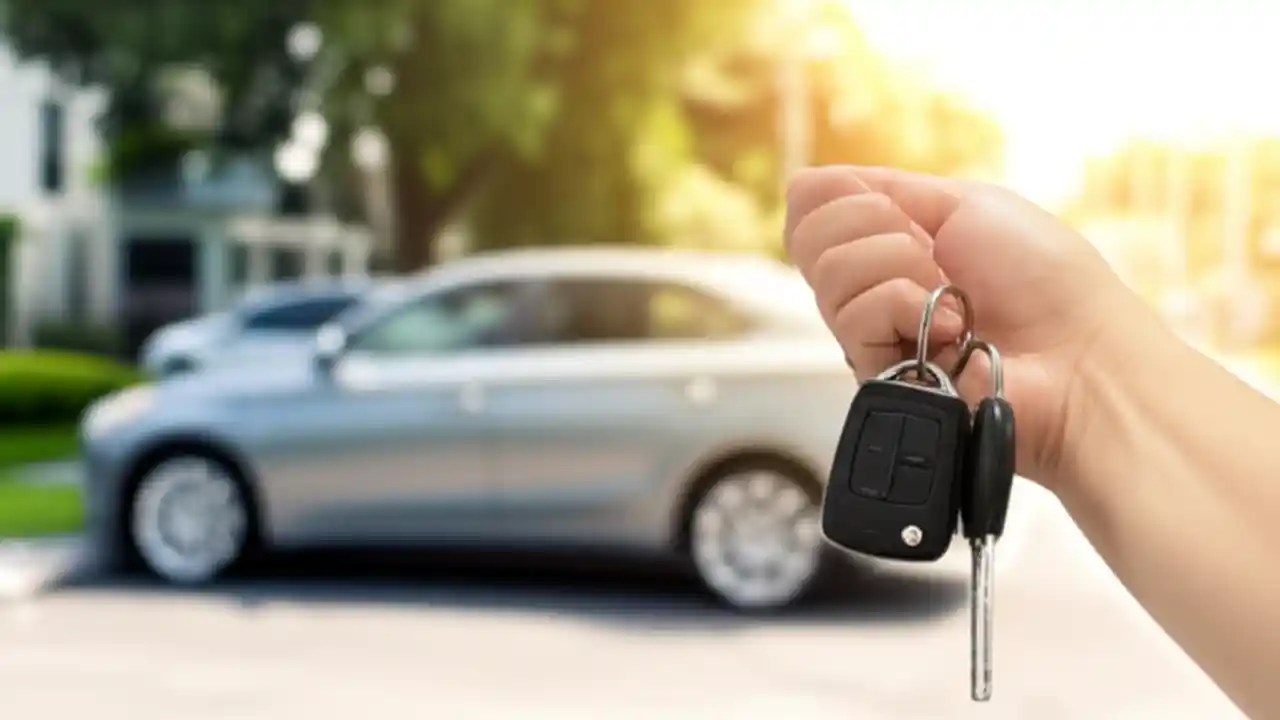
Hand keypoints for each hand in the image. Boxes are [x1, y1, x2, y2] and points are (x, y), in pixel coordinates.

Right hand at [785, 166, 1148, 485]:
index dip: (844, 198)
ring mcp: (870, 332)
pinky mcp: (872, 373)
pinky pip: (851, 316)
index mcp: (891, 241)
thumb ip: (882, 188)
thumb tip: (804, 181)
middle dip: (874, 226)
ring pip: (828, 273)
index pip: (812, 209)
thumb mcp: (965, 201)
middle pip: (809, 237)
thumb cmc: (1044, 278)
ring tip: (949, 297)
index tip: (900, 211)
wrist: (1077, 351)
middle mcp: (871, 287)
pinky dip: (904, 307)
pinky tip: (946, 330)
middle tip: (932, 252)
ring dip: (898, 268)